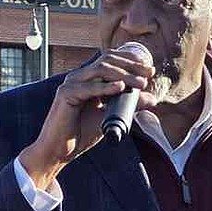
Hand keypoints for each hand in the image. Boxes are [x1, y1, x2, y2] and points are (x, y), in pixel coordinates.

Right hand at [18, 49, 156, 188]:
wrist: (59, 150)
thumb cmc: (81, 133)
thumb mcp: (110, 116)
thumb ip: (129, 105)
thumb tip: (152, 99)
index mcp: (88, 79)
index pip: (110, 60)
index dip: (131, 60)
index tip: (150, 69)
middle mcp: (79, 77)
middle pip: (107, 61)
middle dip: (131, 65)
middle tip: (149, 73)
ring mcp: (71, 83)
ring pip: (100, 71)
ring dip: (123, 76)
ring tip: (140, 83)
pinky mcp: (66, 94)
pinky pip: (89, 88)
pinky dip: (106, 87)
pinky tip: (121, 87)